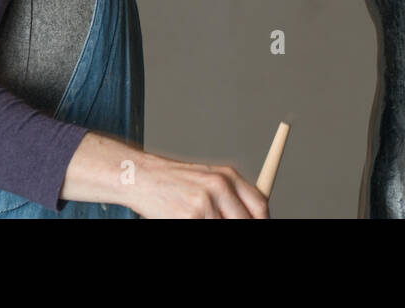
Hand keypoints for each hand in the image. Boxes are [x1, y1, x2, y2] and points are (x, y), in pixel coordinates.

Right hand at [128, 152, 269, 218]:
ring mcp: (205, 203)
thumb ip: (230, 194)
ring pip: (225, 227)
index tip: (262, 225)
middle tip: (225, 225)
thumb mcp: (208, 178)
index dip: (262, 220)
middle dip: (242, 229)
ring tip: (201, 219)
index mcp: (228, 175)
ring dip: (218, 227)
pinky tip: (188, 220)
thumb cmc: (175, 182)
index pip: (260, 205)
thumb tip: (251, 215)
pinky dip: (200, 229)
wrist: (142, 177)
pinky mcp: (189, 217)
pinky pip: (206, 230)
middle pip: (246, 221)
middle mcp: (219, 186)